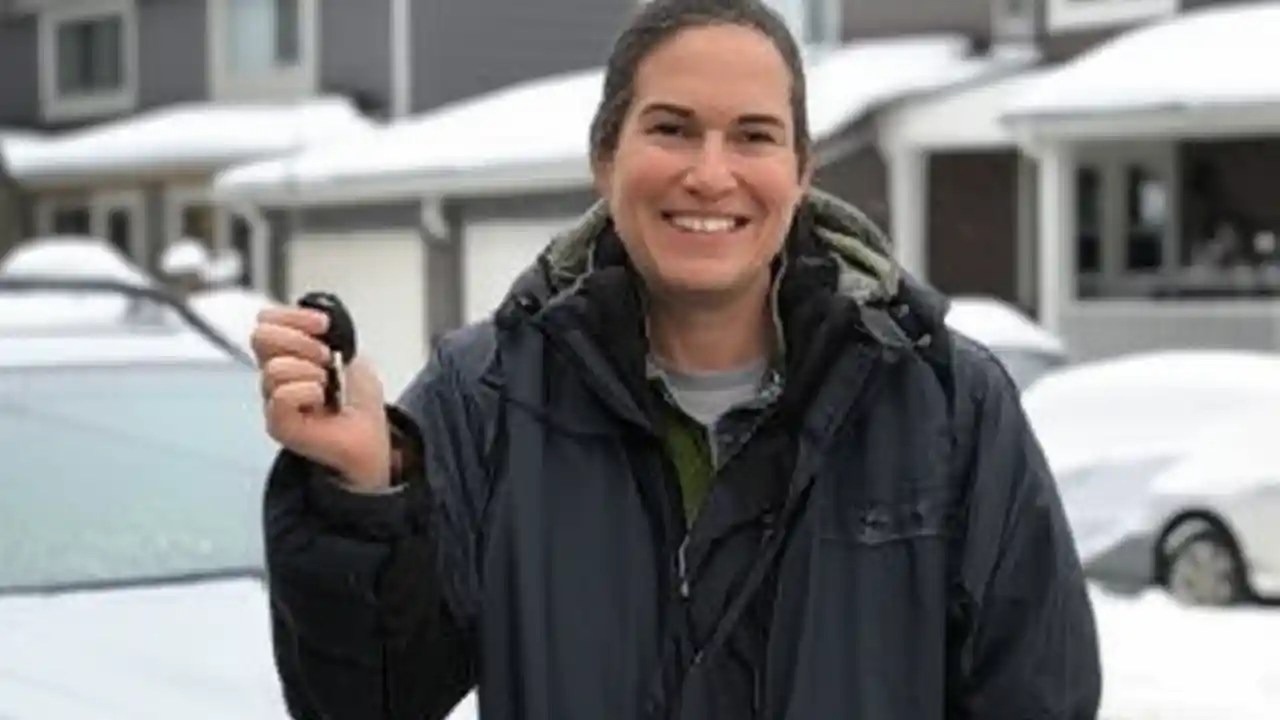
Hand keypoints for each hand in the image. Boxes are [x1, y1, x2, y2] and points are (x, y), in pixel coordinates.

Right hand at [252, 306, 391, 489]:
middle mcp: (274, 374)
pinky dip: (307, 391)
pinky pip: (281, 395)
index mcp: (286, 353)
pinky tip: (320, 401)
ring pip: (274, 367)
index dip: (293, 316)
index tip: (324, 326)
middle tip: (325, 359)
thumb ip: (332, 333)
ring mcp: (272, 399)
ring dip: (311, 371)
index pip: (266, 320)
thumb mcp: (351, 354)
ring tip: (327, 385)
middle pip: (261, 337)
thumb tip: (319, 313)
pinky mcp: (277, 423)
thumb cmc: (358, 399)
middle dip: (300, 342)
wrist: (371, 435)